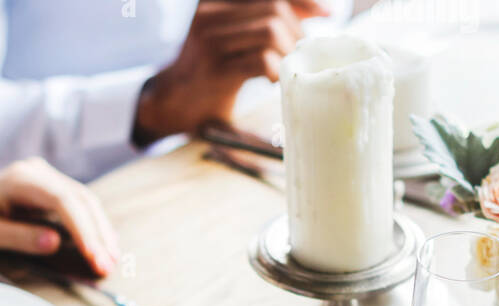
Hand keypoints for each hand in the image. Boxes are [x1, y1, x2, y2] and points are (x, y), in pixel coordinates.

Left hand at [0, 159, 119, 276]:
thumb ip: (16, 237)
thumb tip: (54, 242)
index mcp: (20, 179)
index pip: (64, 202)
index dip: (84, 232)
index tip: (96, 258)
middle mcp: (36, 173)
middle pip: (81, 200)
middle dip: (98, 234)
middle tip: (108, 267)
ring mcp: (44, 179)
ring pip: (85, 202)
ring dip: (100, 231)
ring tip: (111, 261)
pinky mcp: (48, 191)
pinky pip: (78, 207)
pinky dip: (92, 227)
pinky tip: (103, 247)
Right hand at [134, 0, 328, 142]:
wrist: (171, 103)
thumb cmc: (210, 71)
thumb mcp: (235, 36)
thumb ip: (266, 21)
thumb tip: (316, 10)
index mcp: (217, 0)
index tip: (326, 12)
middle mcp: (211, 12)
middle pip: (276, 8)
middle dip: (296, 32)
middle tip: (298, 56)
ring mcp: (210, 39)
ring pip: (271, 31)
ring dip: (287, 53)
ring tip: (284, 70)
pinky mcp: (215, 68)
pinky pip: (261, 59)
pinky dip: (276, 70)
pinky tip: (272, 81)